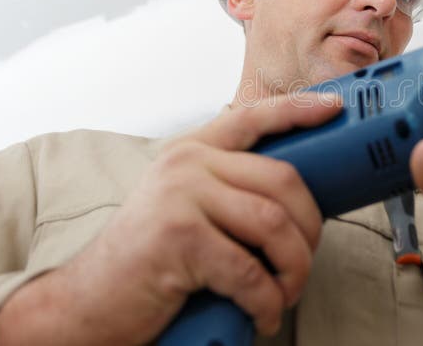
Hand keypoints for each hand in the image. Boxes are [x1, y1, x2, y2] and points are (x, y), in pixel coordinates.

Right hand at [63, 92, 340, 342]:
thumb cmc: (149, 256)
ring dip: (295, 267)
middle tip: (305, 259)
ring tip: (287, 291)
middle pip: (282, 179)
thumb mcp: (185, 204)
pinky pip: (249, 270)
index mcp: (193, 151)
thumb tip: (295, 197)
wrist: (90, 299)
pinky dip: (268, 299)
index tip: (333, 109)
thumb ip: (227, 187)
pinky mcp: (178, 237)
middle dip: (309, 226)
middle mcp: (187, 164)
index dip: (298, 110)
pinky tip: (265, 313)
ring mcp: (181, 196)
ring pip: (274, 224)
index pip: (253, 117)